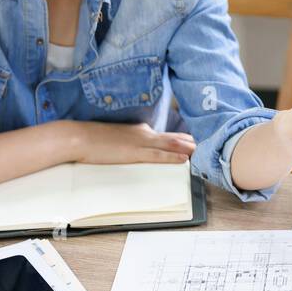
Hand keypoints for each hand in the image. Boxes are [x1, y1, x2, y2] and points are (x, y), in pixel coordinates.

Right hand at [71, 121, 195, 165]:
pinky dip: (172, 157)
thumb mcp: (116, 139)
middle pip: (175, 138)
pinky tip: (184, 160)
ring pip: (171, 145)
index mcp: (141, 131)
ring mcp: (140, 143)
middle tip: (212, 147)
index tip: (198, 144)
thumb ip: (129, 143)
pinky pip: (158, 156)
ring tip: (206, 153)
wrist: (78, 137)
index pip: (169, 135)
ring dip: (188, 150)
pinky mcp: (134, 153)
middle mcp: (145, 134)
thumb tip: (137, 151)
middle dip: (193, 144)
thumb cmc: (93, 140)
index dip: (185, 141)